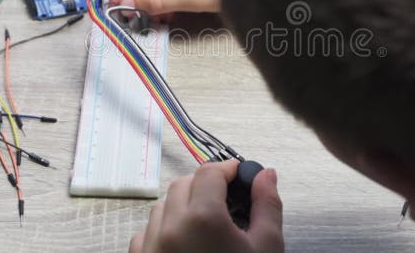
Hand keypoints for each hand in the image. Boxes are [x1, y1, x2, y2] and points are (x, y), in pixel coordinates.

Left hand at [129, 160, 283, 252]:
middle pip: (184, 184)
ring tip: (208, 229)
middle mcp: (171, 228)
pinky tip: (186, 245)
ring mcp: (151, 246)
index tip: (240, 176)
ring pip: (163, 206)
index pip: (211, 171)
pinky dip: (165, 231)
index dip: (228, 169)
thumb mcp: (267, 248)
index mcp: (203, 219)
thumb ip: (267, 206)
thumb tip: (266, 175)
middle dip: (206, 186)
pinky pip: (147, 232)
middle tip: (228, 203)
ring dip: (184, 208)